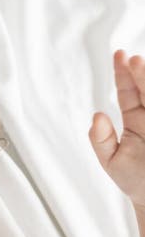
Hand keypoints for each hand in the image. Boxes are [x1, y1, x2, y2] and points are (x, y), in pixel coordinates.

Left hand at [89, 50, 144, 209]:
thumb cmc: (136, 181)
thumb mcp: (113, 162)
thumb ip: (101, 140)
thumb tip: (96, 114)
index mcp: (136, 119)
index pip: (129, 91)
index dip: (124, 73)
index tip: (120, 55)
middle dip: (142, 74)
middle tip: (134, 60)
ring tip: (143, 68)